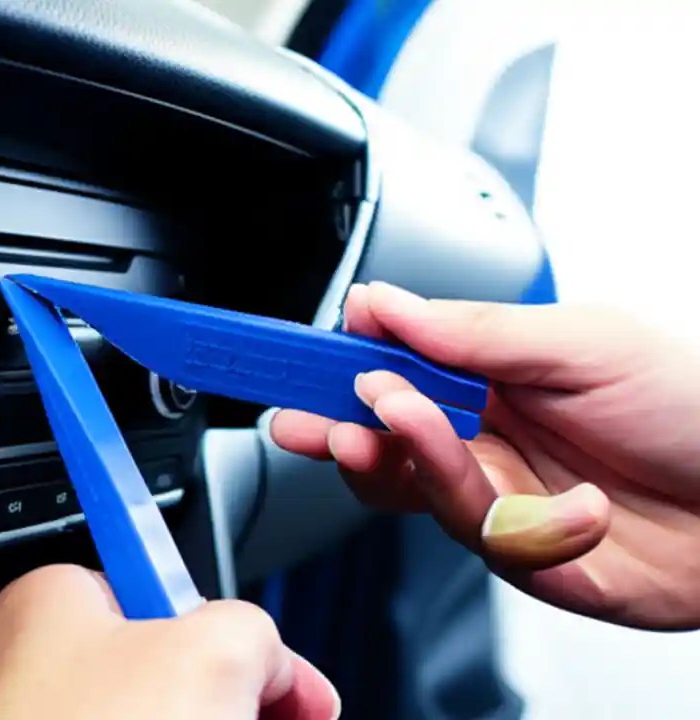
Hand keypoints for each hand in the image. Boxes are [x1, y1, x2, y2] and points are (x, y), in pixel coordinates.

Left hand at [0, 564, 339, 718]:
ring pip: (168, 714)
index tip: (205, 578)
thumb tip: (274, 662)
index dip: (224, 605)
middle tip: (283, 716)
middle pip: (179, 662)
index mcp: (57, 601)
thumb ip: (254, 627)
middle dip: (243, 694)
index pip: (159, 574)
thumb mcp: (216, 653)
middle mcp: (39, 665)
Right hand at [271, 282, 699, 629]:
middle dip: (344, 435)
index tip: (288, 368)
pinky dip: (541, 529)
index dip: (332, 372)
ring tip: (424, 428)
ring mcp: (508, 505)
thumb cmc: (694, 403)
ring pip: (427, 498)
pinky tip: (586, 509)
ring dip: (423, 466)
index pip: (387, 371)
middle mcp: (487, 442)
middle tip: (319, 424)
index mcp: (486, 379)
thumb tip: (380, 304)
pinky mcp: (539, 563)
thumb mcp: (580, 342)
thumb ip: (470, 331)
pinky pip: (502, 551)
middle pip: (385, 444)